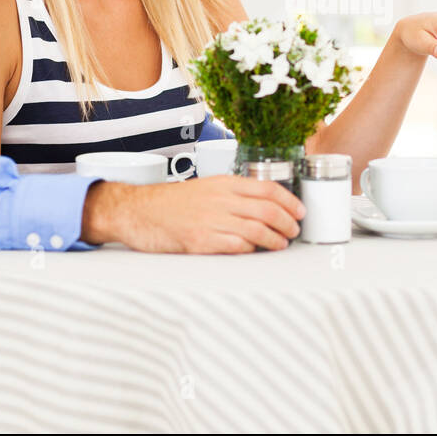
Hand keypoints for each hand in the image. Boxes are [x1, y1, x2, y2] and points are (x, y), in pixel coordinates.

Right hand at [85, 175, 304, 252]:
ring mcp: (211, 220)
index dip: (290, 201)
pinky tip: (255, 252)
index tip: (299, 211)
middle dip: (288, 223)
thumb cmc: (171, 202)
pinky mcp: (200, 241)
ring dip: (275, 240)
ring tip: (280, 244)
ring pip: (257, 229)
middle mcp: (221, 199)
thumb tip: (262, 206)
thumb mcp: (206, 187)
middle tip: (294, 231)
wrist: (137, 211)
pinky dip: (251, 250)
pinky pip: (236, 246)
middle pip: (268, 210)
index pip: (268, 189)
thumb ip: (232, 194)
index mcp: (224, 183)